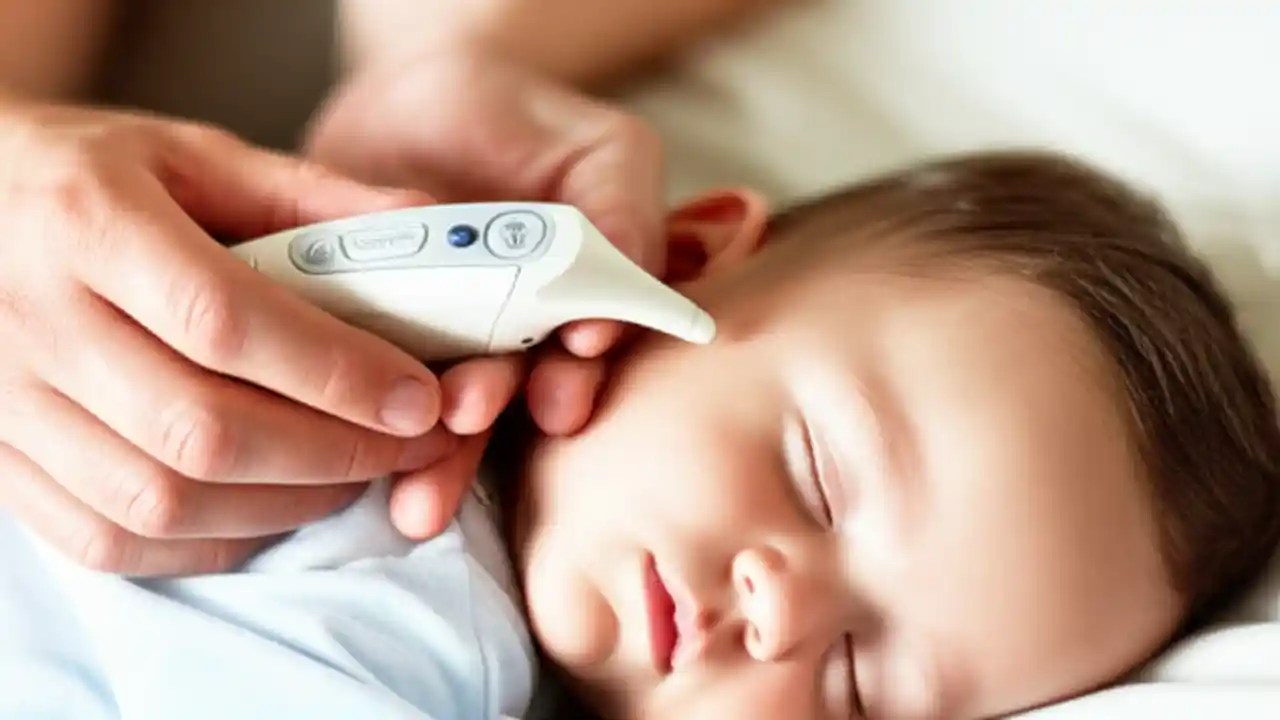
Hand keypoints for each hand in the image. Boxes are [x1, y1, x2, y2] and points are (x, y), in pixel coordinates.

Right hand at [0, 99, 460, 574]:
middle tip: (410, 442)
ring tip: (354, 474)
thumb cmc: (95, 176)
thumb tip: (433, 228)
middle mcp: (31, 316)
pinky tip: (271, 506)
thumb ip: (313, 197)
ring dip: (284, 504)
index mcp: (88, 219)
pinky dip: (210, 540)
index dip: (335, 371)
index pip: (223, 319)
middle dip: (332, 451)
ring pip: (157, 499)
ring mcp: (3, 401)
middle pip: (198, 429)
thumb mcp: (196, 154)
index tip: (419, 395)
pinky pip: (108, 539)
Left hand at [306, 49, 666, 537]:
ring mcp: (439, 355)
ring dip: (431, 453)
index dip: (577, 371)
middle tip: (471, 410)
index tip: (568, 374)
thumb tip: (620, 303)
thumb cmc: (520, 121)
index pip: (585, 358)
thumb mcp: (600, 148)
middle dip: (491, 416)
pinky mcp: (366, 350)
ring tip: (411, 484)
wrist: (408, 107)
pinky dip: (355, 425)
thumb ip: (626, 209)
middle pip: (504, 402)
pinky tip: (346, 456)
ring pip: (435, 418)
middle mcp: (516, 349)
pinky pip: (362, 391)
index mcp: (578, 313)